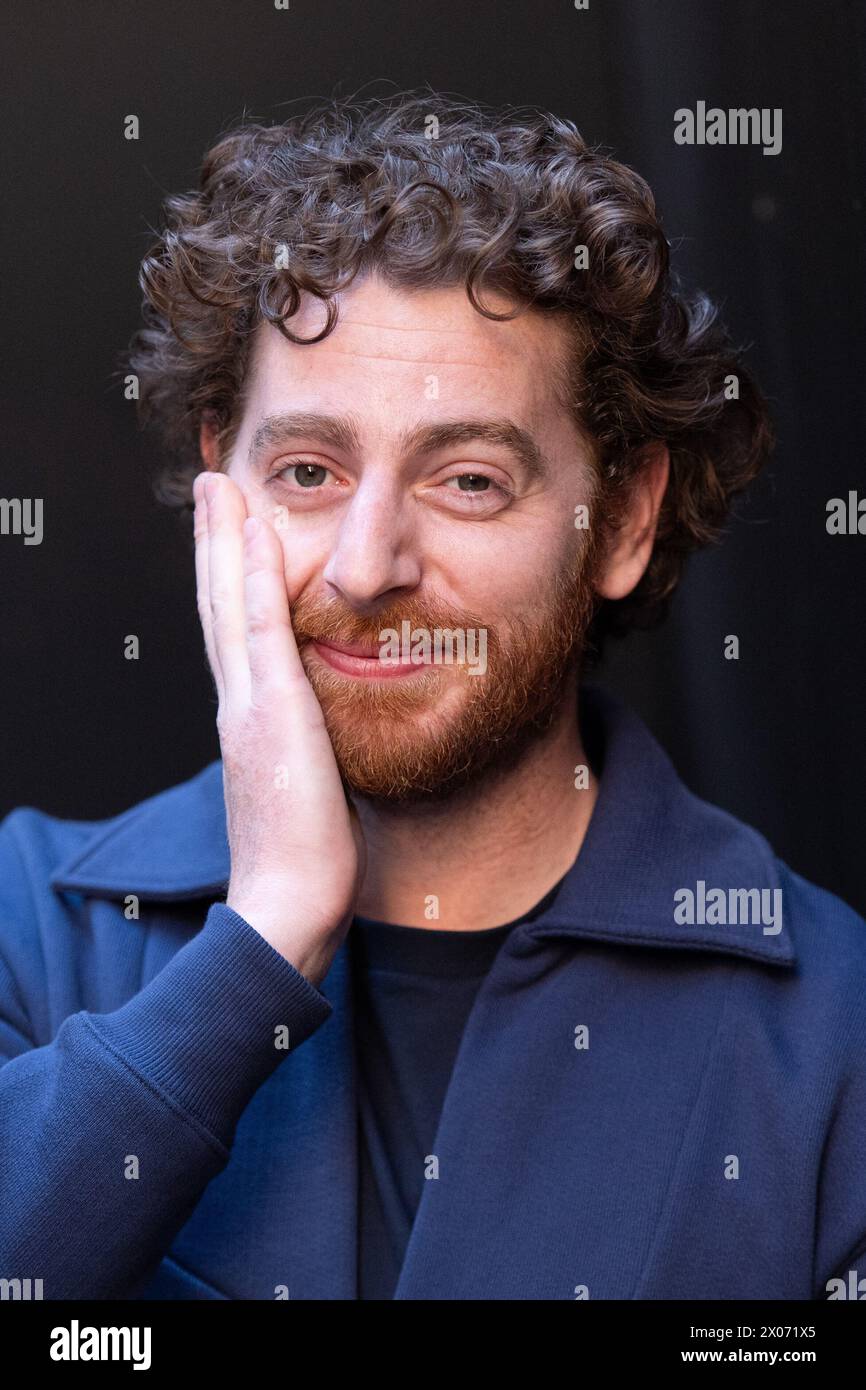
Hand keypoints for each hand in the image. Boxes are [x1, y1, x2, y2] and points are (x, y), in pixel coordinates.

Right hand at [193, 470, 364, 985]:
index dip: (230, 580)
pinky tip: (258, 539)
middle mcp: (239, 706)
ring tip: (220, 488)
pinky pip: (263, 635)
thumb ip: (306, 753)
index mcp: (248, 722)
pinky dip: (257, 584)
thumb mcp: (305, 789)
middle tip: (211, 487)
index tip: (233, 534)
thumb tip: (322, 741)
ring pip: (229, 607)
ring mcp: (249, 708)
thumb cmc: (304, 861)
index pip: (234, 634)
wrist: (287, 907)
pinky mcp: (273, 717)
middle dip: (215, 544)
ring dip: (226, 542)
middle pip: (219, 607)